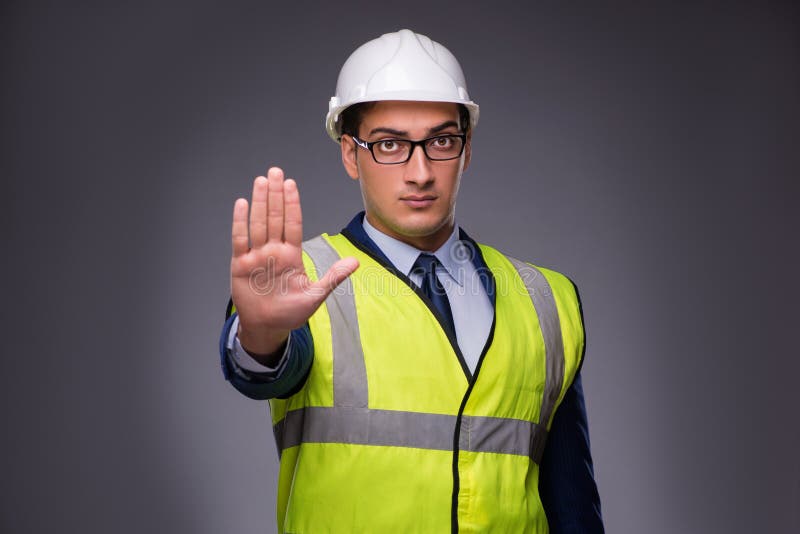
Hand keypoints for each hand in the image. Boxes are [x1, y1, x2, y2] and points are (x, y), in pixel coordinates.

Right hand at [230, 167, 358, 363]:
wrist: (268, 327)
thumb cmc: (291, 312)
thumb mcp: (316, 295)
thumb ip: (333, 277)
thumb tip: (356, 262)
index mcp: (291, 255)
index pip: (293, 223)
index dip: (292, 204)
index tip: (292, 184)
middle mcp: (274, 251)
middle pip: (275, 217)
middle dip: (276, 195)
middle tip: (276, 171)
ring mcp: (257, 256)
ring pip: (259, 224)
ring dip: (260, 202)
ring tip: (261, 181)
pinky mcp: (240, 265)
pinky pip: (240, 240)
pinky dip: (240, 222)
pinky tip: (242, 204)